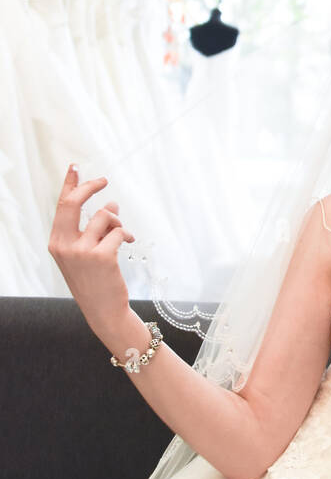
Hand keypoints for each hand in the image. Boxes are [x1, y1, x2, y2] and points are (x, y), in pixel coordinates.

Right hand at [48, 164, 135, 328]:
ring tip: (121, 234)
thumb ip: (92, 230)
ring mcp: (81, 251)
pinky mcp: (101, 256)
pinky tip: (126, 243)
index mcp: (57, 243)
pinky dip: (125, 234)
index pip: (61, 207)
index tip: (75, 167)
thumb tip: (110, 204)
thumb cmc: (95, 280)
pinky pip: (118, 231)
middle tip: (104, 180)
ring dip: (117, 221)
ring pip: (104, 216)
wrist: (103, 310)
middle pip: (74, 203)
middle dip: (90, 186)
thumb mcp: (85, 253)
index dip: (69, 185)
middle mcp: (64, 245)